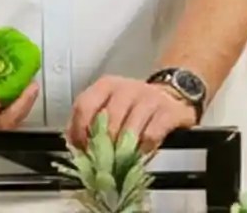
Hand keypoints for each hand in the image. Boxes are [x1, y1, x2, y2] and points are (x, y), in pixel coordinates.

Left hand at [68, 76, 196, 152]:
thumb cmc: (133, 107)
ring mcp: (150, 98)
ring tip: (121, 160)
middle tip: (103, 159)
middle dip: (104, 146)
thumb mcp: (108, 108)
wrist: (172, 96)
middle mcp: (127, 88)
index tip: (83, 148)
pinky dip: (143, 149)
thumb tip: (75, 145)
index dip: (80, 131)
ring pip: (128, 130)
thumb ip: (88, 123)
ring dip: (123, 151)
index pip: (84, 106)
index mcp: (106, 85)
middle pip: (107, 121)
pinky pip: (151, 135)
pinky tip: (141, 152)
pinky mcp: (169, 111)